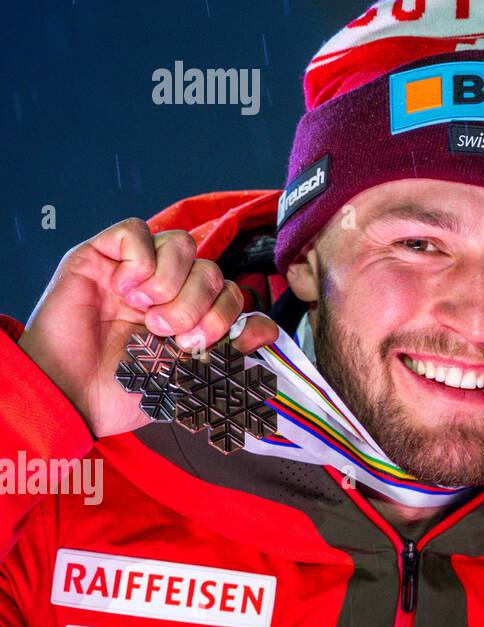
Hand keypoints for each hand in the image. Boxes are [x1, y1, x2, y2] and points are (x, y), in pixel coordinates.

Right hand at [17, 217, 278, 438]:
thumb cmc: (123, 390)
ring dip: (171, 282)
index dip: (226, 313)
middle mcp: (167, 288)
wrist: (71, 396)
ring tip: (145, 312)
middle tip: (168, 331)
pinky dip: (139, 260)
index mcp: (191, 314)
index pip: (232, 291)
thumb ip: (229, 350)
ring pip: (181, 243)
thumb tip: (268, 329)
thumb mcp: (188, 376)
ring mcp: (135, 270)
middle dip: (198, 304)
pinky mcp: (100, 255)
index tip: (199, 344)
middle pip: (211, 268)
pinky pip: (136, 231)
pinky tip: (124, 291)